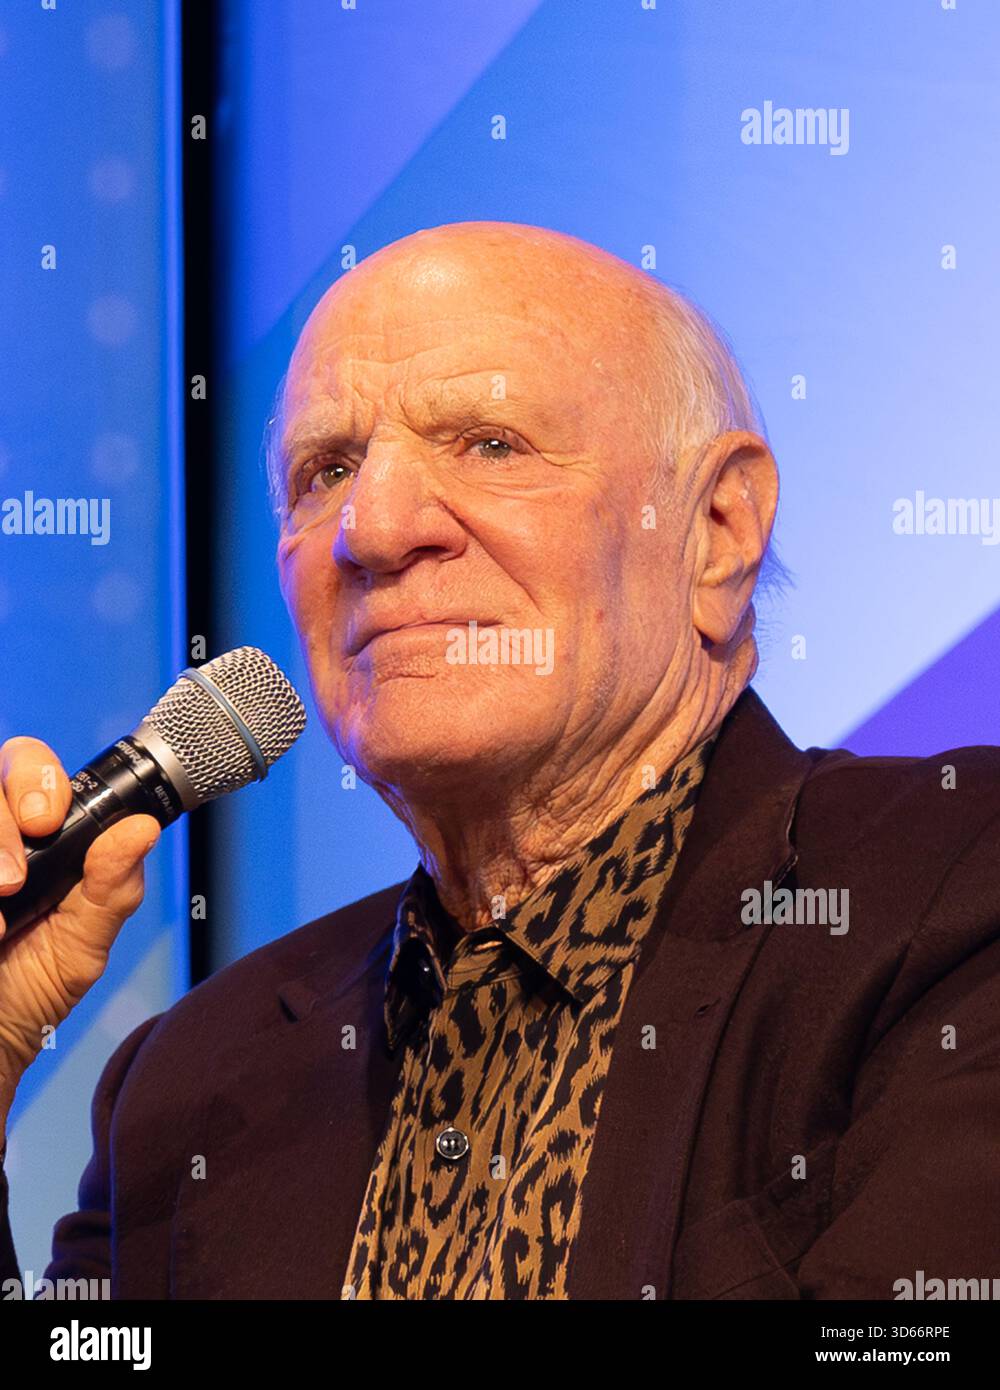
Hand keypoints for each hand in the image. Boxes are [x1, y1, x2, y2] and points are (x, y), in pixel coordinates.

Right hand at [0, 736, 158, 1124]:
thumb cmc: (29, 994)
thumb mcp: (83, 945)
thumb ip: (113, 888)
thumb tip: (143, 829)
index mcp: (35, 837)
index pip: (30, 767)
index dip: (39, 777)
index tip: (50, 819)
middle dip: (8, 805)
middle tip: (14, 872)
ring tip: (0, 896)